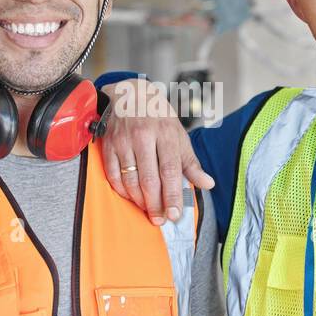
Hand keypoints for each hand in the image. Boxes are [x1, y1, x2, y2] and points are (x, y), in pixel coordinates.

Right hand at [100, 77, 213, 224]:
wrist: (129, 94)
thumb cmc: (158, 117)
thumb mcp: (178, 134)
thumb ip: (191, 162)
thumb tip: (207, 184)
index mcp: (165, 133)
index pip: (171, 170)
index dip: (173, 195)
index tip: (175, 214)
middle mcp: (143, 136)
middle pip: (149, 179)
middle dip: (155, 204)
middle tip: (161, 220)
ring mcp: (123, 141)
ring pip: (130, 179)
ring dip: (139, 200)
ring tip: (148, 211)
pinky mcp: (108, 145)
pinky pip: (113, 175)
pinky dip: (122, 190)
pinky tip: (131, 197)